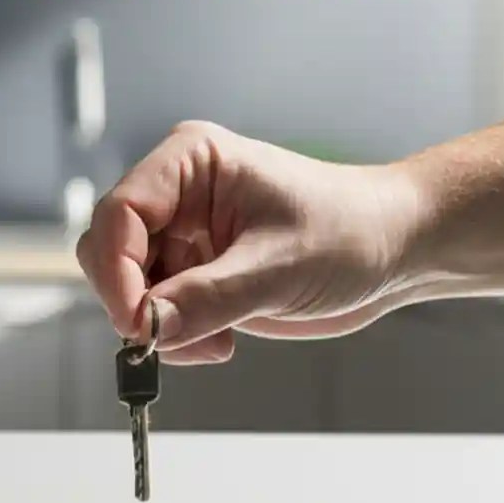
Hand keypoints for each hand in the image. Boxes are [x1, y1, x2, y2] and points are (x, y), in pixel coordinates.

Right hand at [77, 121, 424, 364]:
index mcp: (190, 161)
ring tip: (214, 341)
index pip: (119, 213)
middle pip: (109, 249)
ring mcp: (181, 233)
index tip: (135, 322)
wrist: (394, 251)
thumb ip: (207, 298)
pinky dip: (175, 335)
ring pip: (127, 286)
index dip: (116, 271)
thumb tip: (147, 328)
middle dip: (134, 302)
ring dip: (158, 325)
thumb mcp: (279, 268)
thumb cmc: (353, 230)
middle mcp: (176, 193)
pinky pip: (153, 309)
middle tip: (165, 340)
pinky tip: (220, 339)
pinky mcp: (192, 270)